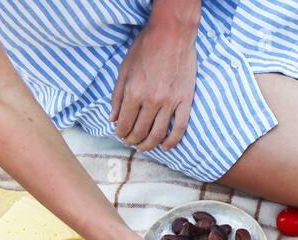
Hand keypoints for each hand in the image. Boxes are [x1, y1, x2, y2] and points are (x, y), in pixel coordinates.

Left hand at [110, 13, 198, 151]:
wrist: (172, 34)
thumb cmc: (146, 47)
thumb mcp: (124, 69)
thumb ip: (117, 96)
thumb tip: (112, 118)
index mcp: (134, 92)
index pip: (125, 124)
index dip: (121, 133)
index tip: (120, 135)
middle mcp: (151, 101)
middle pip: (141, 132)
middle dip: (133, 141)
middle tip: (131, 143)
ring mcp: (170, 102)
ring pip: (159, 134)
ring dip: (149, 144)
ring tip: (144, 147)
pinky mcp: (185, 101)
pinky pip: (180, 127)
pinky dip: (172, 141)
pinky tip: (166, 147)